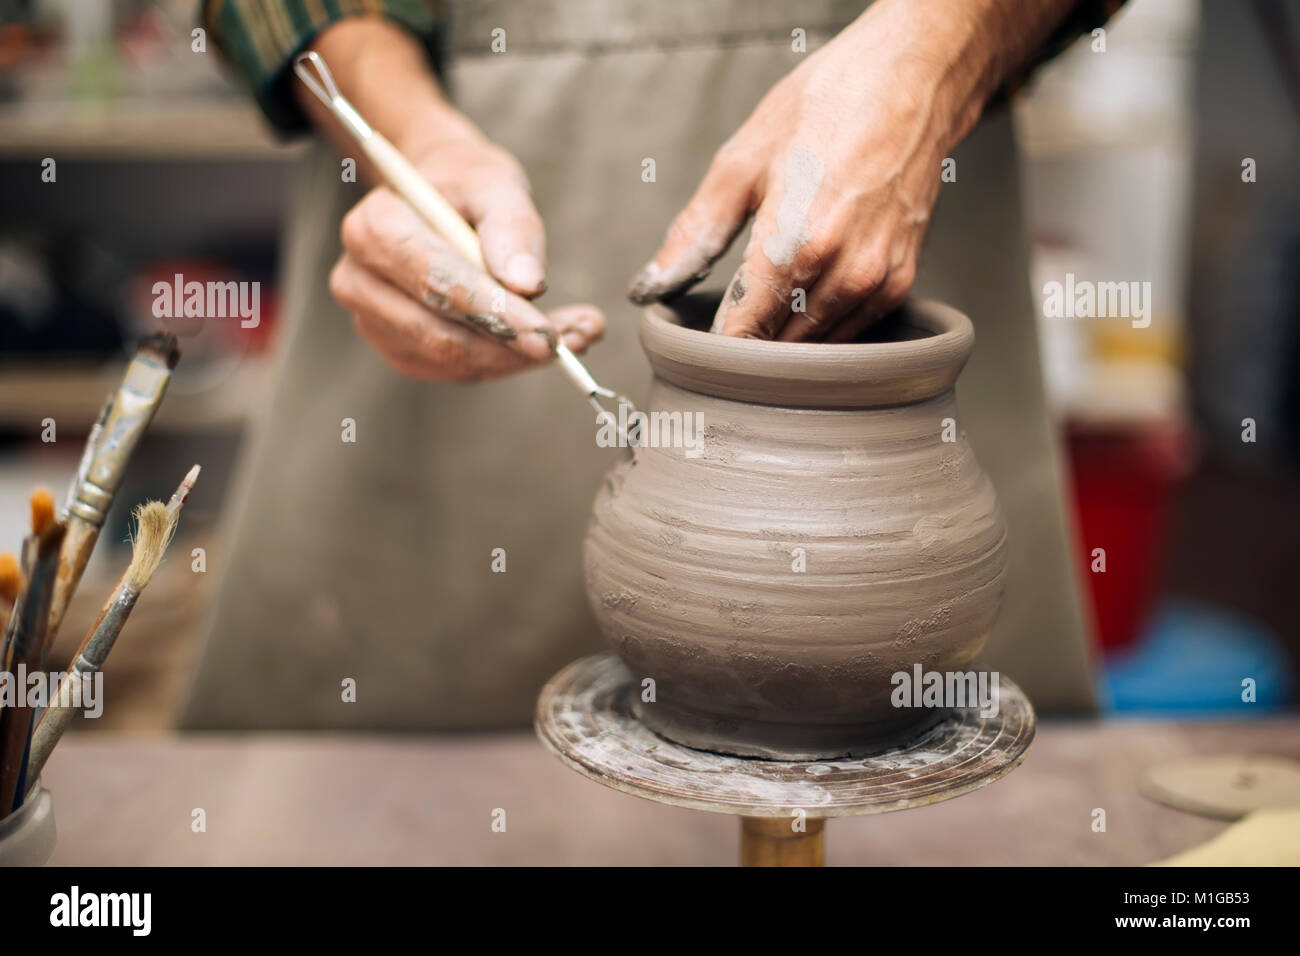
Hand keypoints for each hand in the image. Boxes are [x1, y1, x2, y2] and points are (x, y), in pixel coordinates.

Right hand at [303, 17, 603, 380]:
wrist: (437, 197)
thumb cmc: (465, 185)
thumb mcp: (495, 183)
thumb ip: (512, 227)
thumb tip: (526, 284)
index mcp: (374, 227)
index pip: (436, 282)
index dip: (494, 313)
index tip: (548, 333)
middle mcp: (358, 279)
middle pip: (440, 333)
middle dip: (514, 343)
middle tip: (580, 336)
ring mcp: (371, 319)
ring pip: (450, 360)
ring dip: (518, 357)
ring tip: (577, 334)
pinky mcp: (396, 347)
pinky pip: (454, 371)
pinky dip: (504, 362)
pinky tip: (542, 340)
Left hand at [628, 0, 1065, 341]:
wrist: (912, 80)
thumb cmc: (828, 106)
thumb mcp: (742, 161)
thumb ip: (696, 233)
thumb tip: (652, 285)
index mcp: (795, 242)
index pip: (742, 333)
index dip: (715, 348)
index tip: (696, 347)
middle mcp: (841, 271)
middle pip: (778, 349)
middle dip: (747, 348)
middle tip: (724, 327)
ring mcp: (876, 281)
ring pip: (817, 348)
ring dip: (784, 344)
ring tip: (761, 316)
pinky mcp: (900, 282)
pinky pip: (851, 333)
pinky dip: (822, 330)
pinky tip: (803, 305)